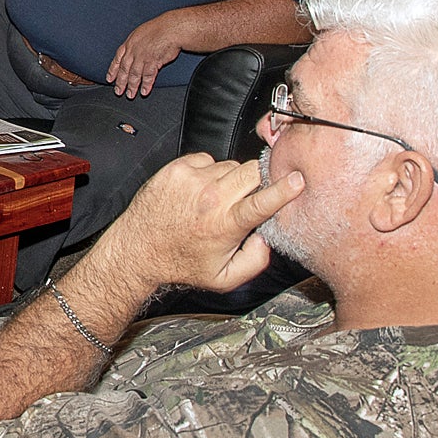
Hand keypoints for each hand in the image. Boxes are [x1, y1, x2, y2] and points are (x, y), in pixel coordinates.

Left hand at [84, 152, 301, 294]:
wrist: (139, 248)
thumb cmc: (182, 263)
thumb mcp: (224, 278)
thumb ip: (256, 262)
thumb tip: (267, 237)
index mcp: (225, 224)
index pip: (262, 201)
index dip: (284, 189)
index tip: (298, 178)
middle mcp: (209, 198)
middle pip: (252, 172)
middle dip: (261, 179)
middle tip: (253, 193)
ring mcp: (192, 179)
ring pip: (231, 165)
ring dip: (232, 179)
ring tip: (217, 199)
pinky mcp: (177, 168)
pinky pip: (208, 159)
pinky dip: (210, 171)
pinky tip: (200, 190)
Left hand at [106, 14, 187, 96]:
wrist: (171, 28)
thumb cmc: (160, 28)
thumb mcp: (141, 33)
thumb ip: (136, 44)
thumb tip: (133, 51)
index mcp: (129, 43)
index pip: (117, 59)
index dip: (113, 70)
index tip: (110, 79)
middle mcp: (134, 51)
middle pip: (124, 69)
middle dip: (120, 82)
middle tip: (118, 92)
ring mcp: (143, 57)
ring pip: (134, 75)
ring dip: (132, 86)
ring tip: (130, 95)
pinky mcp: (153, 62)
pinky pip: (148, 76)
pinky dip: (146, 85)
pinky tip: (144, 91)